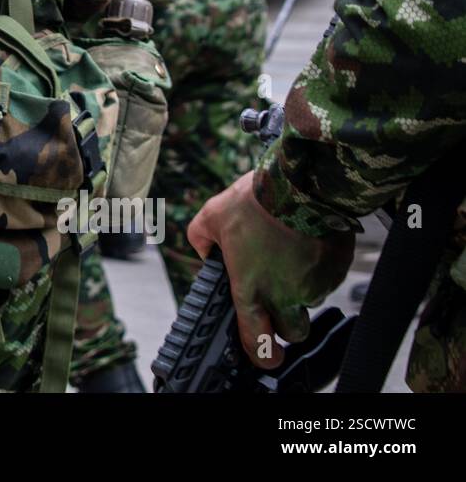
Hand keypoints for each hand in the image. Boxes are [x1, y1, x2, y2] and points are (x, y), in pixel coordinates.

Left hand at [188, 172, 353, 369]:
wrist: (303, 183)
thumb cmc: (255, 200)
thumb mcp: (212, 216)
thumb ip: (201, 239)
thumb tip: (205, 252)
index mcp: (251, 288)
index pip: (257, 340)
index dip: (259, 352)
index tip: (261, 354)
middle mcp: (285, 294)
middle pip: (293, 332)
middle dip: (287, 324)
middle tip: (278, 299)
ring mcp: (314, 284)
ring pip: (311, 299)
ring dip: (301, 285)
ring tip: (287, 251)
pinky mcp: (336, 270)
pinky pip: (327, 277)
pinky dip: (318, 266)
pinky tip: (305, 242)